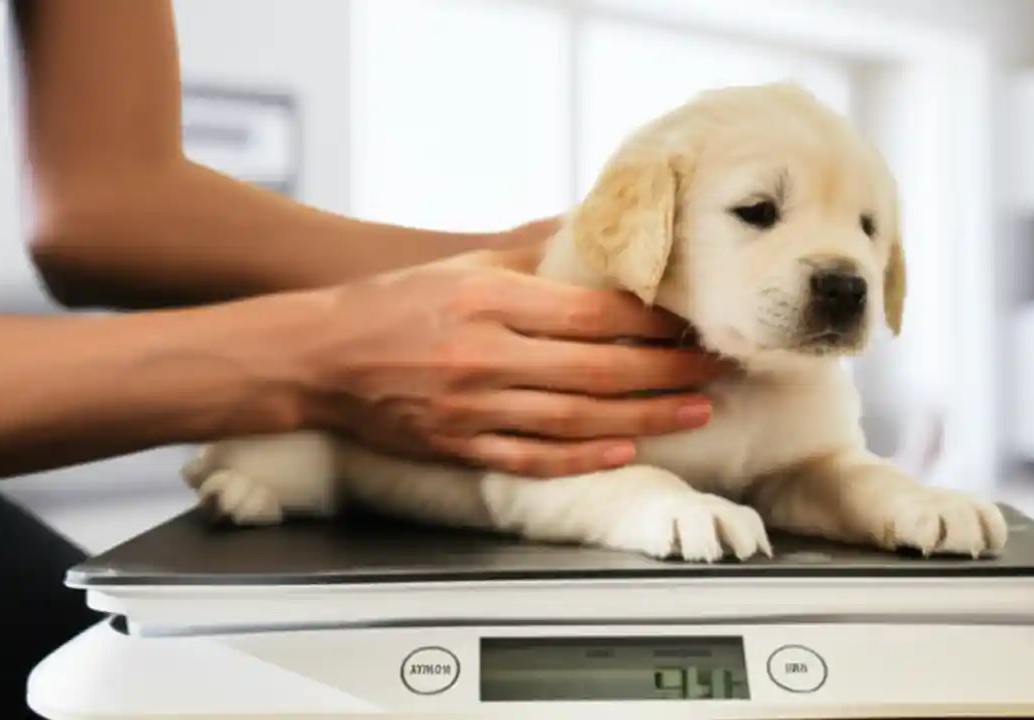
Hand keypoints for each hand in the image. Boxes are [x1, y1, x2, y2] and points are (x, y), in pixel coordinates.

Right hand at [295, 260, 724, 476]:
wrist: (318, 358)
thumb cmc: (393, 304)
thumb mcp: (459, 267)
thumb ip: (528, 257)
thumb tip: (593, 234)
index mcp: (487, 300)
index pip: (590, 313)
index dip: (650, 323)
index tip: (691, 324)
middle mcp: (483, 355)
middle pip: (597, 368)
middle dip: (666, 372)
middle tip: (715, 371)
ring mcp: (470, 408)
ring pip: (577, 418)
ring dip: (644, 418)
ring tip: (693, 412)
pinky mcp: (457, 446)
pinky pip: (533, 458)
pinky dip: (584, 458)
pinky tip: (626, 451)